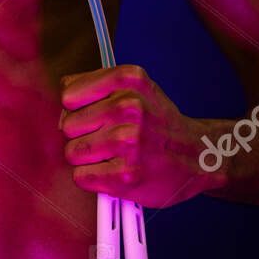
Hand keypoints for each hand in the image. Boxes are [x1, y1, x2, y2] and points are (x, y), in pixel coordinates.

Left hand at [59, 64, 215, 208]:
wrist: (198, 156)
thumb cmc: (158, 123)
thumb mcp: (135, 89)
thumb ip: (95, 87)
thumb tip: (61, 108)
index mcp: (129, 80)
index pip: (68, 93)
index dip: (76, 107)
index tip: (94, 114)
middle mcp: (130, 107)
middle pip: (67, 124)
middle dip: (82, 134)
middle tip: (108, 137)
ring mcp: (129, 142)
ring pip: (71, 152)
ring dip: (87, 159)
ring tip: (112, 155)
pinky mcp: (126, 175)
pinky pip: (81, 177)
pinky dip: (93, 178)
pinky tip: (113, 171)